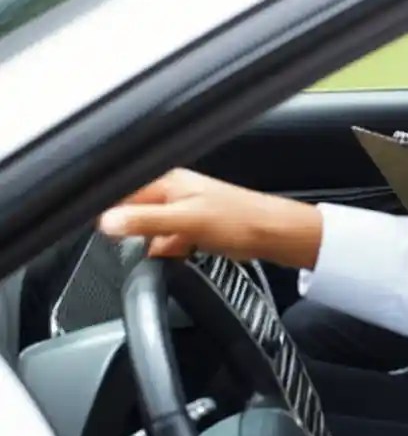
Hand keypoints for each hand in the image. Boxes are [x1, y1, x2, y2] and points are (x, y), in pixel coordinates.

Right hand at [97, 169, 321, 268]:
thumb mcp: (186, 222)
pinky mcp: (193, 227)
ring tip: (177, 247)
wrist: (273, 235)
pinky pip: (168, 241)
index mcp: (166, 182)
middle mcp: (172, 192)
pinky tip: (184, 253)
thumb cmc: (238, 220)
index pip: (121, 194)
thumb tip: (106, 222)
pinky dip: (172, 250)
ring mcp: (183, 209)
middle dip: (137, 235)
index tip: (109, 235)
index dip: (111, 215)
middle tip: (154, 244)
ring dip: (157, 245)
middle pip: (133, 215)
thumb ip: (145, 221)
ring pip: (151, 231)